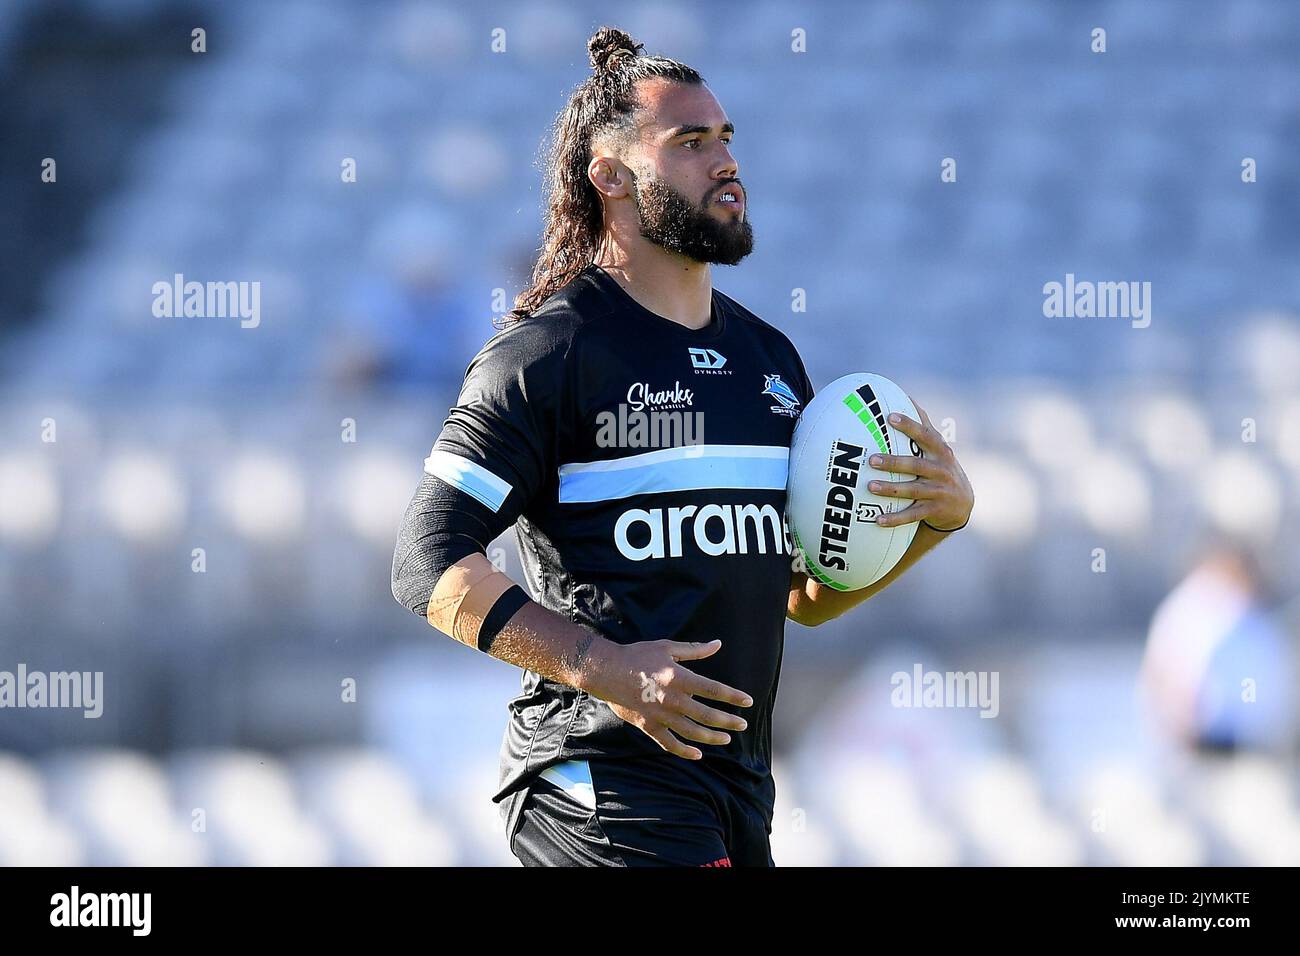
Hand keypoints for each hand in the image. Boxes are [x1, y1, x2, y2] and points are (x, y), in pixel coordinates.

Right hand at [585, 639, 752, 759]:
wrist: (606, 671)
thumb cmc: (638, 655)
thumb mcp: (667, 647)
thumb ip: (694, 650)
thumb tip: (718, 644)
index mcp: (678, 677)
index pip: (713, 689)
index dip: (733, 697)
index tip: (748, 702)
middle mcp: (672, 699)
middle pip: (707, 715)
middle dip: (728, 722)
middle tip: (742, 725)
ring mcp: (660, 715)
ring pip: (692, 732)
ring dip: (712, 738)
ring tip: (726, 739)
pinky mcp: (648, 726)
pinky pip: (669, 743)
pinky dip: (684, 751)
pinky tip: (698, 754)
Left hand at [864, 399, 973, 531]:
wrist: (962, 503)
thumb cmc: (941, 468)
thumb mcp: (938, 448)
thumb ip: (923, 426)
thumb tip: (906, 397)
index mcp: (940, 452)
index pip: (925, 435)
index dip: (909, 426)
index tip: (889, 417)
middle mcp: (942, 471)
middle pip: (916, 465)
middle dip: (894, 462)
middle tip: (870, 459)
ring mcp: (939, 492)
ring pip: (913, 491)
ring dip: (891, 490)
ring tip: (870, 487)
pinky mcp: (935, 511)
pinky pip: (913, 515)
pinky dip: (896, 518)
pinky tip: (878, 520)